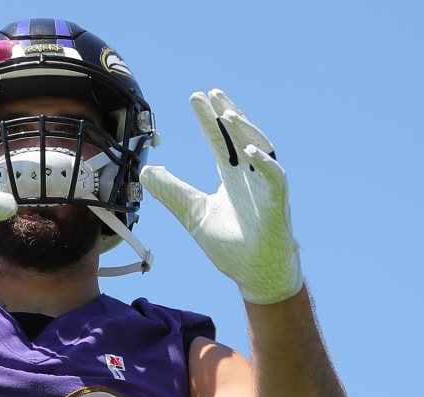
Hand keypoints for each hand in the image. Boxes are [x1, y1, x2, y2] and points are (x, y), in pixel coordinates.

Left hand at [140, 90, 302, 304]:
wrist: (254, 274)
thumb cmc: (231, 244)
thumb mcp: (192, 213)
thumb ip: (171, 192)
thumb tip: (146, 172)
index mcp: (232, 176)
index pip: (220, 141)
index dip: (210, 119)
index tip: (197, 97)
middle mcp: (251, 177)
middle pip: (240, 138)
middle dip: (226, 115)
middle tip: (210, 94)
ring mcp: (266, 188)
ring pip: (261, 150)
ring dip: (246, 132)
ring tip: (227, 114)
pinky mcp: (277, 205)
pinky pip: (275, 179)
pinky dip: (264, 165)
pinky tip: (249, 152)